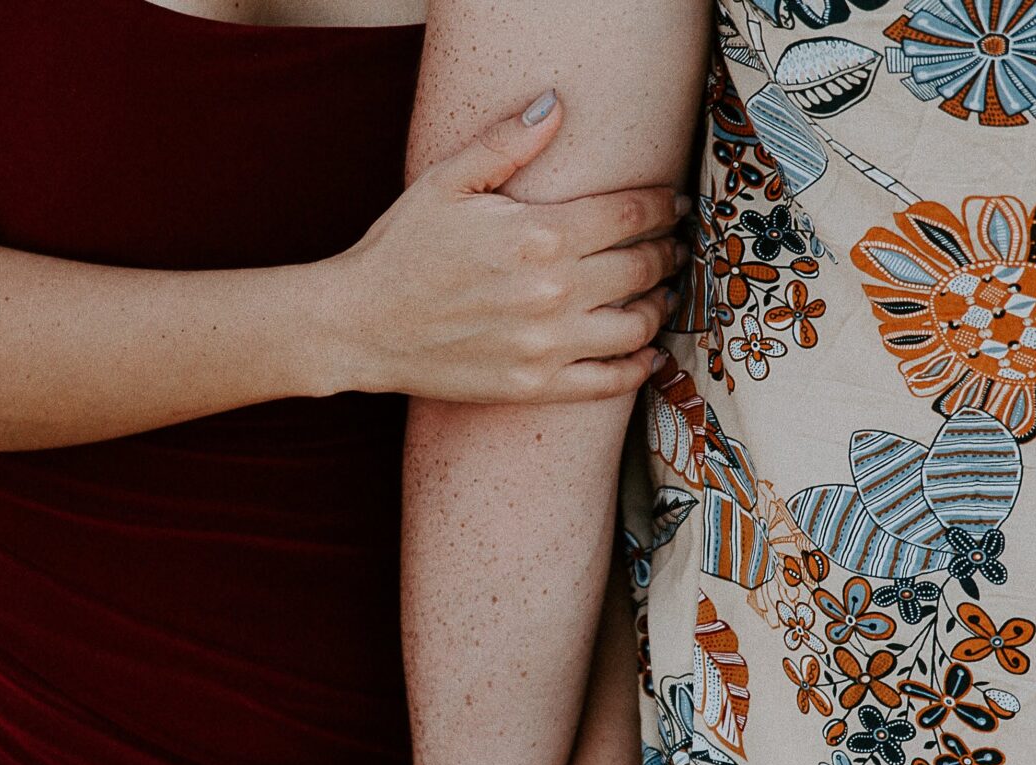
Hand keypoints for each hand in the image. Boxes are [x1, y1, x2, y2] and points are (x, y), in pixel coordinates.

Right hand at [313, 90, 686, 404]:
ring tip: (661, 293)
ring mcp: (548, 344)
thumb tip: (555, 106)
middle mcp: (553, 291)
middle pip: (642, 267)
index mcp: (539, 235)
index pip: (628, 214)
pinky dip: (639, 366)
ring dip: (659, 305)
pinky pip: (610, 380)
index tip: (674, 205)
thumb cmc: (401, 249)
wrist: (360, 324)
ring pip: (637, 325)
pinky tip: (648, 351)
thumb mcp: (447, 181)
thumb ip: (507, 143)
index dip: (661, 207)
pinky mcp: (538, 386)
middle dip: (667, 253)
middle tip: (675, 247)